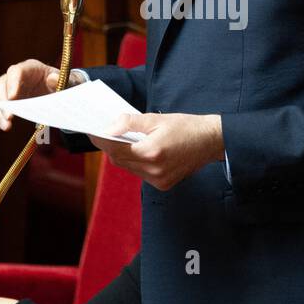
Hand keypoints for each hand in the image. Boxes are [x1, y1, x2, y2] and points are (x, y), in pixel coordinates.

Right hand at [0, 59, 82, 130]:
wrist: (56, 92)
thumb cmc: (61, 85)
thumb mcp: (67, 82)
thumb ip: (61, 81)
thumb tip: (52, 79)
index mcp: (30, 68)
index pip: (15, 71)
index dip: (12, 84)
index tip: (13, 99)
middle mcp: (14, 76)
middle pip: (0, 83)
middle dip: (2, 101)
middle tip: (10, 117)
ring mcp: (6, 88)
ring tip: (6, 126)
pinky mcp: (3, 100)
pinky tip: (3, 126)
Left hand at [88, 112, 223, 190]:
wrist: (212, 141)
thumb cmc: (186, 126)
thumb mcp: (156, 119)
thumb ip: (129, 123)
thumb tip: (108, 128)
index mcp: (152, 152)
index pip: (116, 149)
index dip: (101, 140)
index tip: (92, 132)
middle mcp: (154, 170)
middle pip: (119, 160)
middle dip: (110, 147)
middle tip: (105, 133)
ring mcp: (159, 180)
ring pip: (128, 168)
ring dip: (122, 155)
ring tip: (122, 140)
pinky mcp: (163, 184)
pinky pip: (140, 173)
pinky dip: (135, 162)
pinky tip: (138, 150)